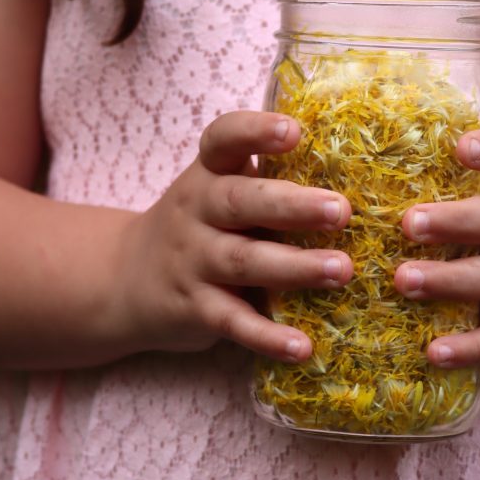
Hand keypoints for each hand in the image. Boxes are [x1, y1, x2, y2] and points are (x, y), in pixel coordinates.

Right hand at [118, 111, 352, 360]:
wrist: (125, 280)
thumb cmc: (198, 228)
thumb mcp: (216, 193)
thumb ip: (265, 181)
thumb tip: (355, 167)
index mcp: (208, 175)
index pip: (224, 140)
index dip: (256, 132)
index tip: (293, 131)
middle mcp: (197, 212)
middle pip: (241, 202)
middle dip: (293, 205)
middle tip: (341, 211)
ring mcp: (193, 261)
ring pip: (243, 261)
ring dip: (295, 266)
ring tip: (341, 270)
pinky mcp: (195, 309)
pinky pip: (234, 322)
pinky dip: (267, 336)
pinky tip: (302, 347)